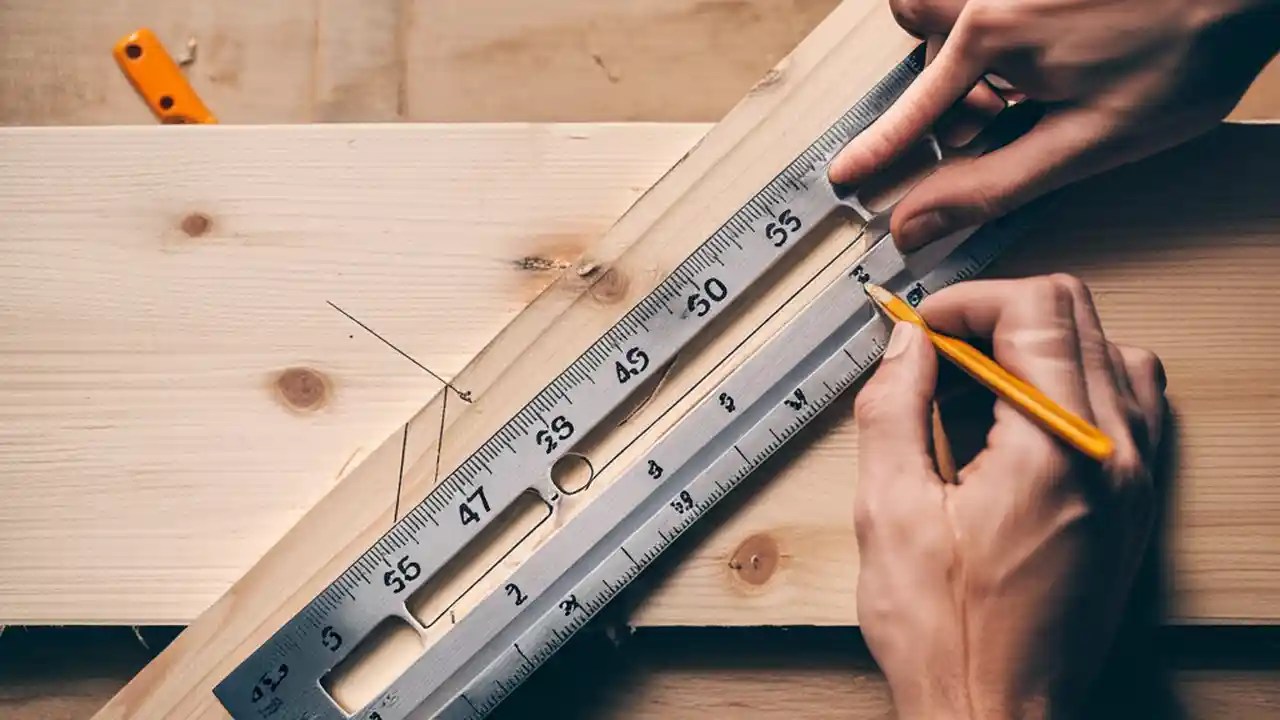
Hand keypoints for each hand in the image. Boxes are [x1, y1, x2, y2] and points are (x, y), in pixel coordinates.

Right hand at [830, 0, 1279, 249]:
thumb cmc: (1187, 50)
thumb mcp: (1089, 140)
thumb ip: (992, 184)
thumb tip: (921, 221)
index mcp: (994, 37)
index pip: (913, 109)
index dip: (877, 151)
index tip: (846, 177)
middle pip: (921, 30)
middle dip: (944, 70)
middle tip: (995, 102)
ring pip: (952, 4)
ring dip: (972, 39)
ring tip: (1033, 67)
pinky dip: (1003, 22)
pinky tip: (1060, 39)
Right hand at [853, 275, 1166, 718]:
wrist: (994, 714)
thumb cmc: (945, 634)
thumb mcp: (889, 510)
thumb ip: (894, 408)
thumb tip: (906, 344)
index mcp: (1055, 449)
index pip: (1036, 309)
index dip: (967, 301)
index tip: (921, 329)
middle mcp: (1115, 455)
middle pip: (1077, 315)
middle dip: (996, 316)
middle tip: (937, 353)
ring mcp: (1135, 481)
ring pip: (1110, 352)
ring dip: (1039, 348)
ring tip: (976, 388)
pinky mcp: (1133, 505)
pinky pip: (1126, 405)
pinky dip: (1074, 386)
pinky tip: (1019, 423)